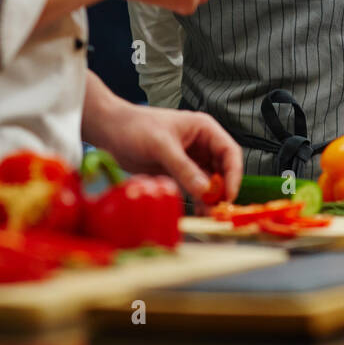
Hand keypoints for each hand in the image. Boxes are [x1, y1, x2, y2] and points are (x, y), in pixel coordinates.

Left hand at [103, 105, 242, 201]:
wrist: (110, 131)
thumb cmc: (135, 127)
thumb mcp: (161, 146)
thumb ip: (184, 168)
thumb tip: (206, 191)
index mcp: (204, 129)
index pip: (229, 152)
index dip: (233, 174)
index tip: (228, 195)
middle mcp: (202, 145)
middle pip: (223, 170)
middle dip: (223, 190)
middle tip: (219, 211)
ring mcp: (191, 160)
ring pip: (210, 182)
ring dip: (211, 198)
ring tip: (209, 217)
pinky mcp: (178, 173)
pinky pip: (194, 188)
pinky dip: (198, 200)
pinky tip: (198, 213)